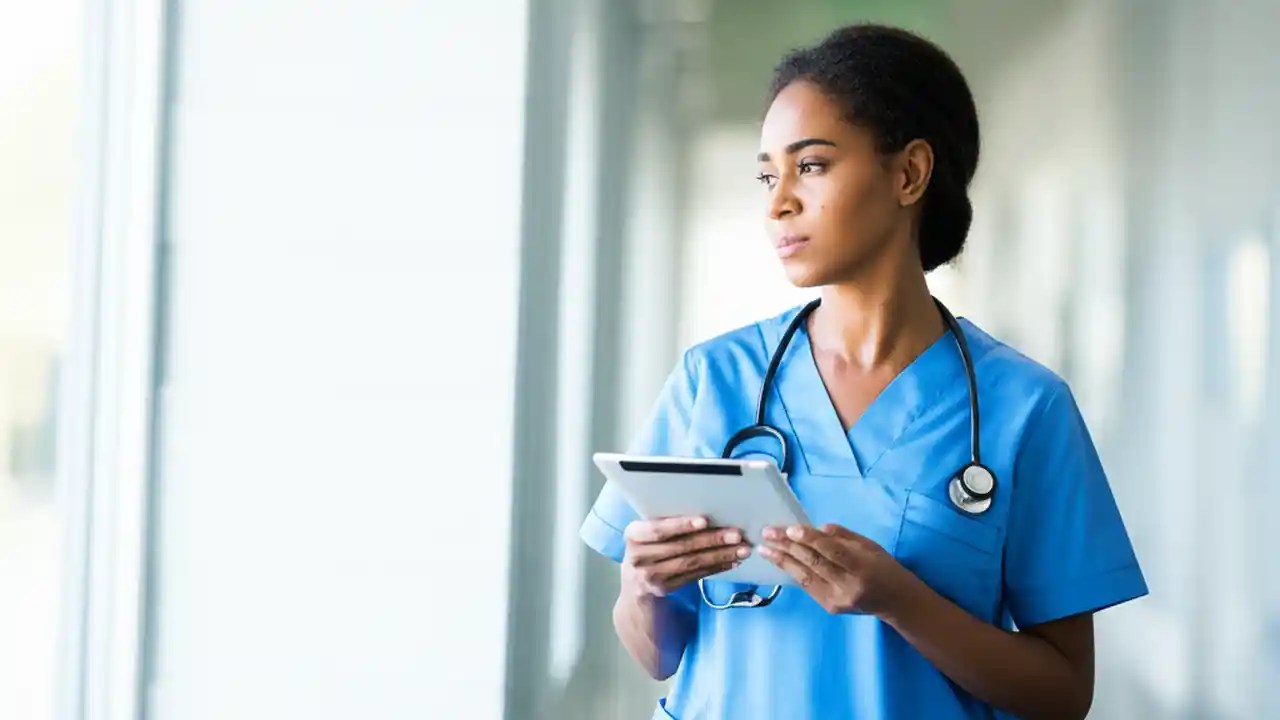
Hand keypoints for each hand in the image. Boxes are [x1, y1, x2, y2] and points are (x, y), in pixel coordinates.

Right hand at [621, 516, 752, 599]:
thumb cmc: (647, 547)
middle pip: (680, 547)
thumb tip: (708, 513)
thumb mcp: (646, 533)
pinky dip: (715, 568)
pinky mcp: (664, 588)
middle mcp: (639, 556)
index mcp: (633, 534)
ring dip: (719, 556)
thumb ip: (666, 523)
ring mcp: (651, 576)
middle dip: (711, 540)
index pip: (658, 530)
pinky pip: (694, 576)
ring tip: (741, 549)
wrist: (634, 584)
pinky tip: (732, 562)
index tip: (705, 520)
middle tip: (736, 535)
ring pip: (691, 563)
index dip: (681, 525)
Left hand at [759, 523, 913, 615]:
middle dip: (788, 546)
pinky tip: (779, 561)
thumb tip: (816, 529)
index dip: (810, 540)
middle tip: (768, 533)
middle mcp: (848, 586)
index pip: (832, 552)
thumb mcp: (869, 545)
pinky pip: (807, 586)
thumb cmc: (883, 567)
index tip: (790, 529)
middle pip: (814, 563)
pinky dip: (792, 572)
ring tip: (764, 549)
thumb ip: (843, 536)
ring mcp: (838, 599)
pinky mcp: (830, 607)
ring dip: (782, 560)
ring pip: (805, 577)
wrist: (895, 601)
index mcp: (863, 567)